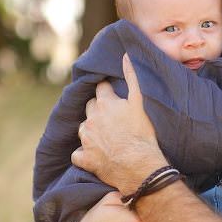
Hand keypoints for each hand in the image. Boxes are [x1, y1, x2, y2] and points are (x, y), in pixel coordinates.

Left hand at [72, 53, 168, 194]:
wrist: (139, 166)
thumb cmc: (143, 133)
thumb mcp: (141, 101)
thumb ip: (132, 76)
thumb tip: (125, 55)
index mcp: (104, 104)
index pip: (101, 88)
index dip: (107, 90)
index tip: (113, 94)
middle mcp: (91, 119)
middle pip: (90, 107)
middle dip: (98, 108)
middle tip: (111, 115)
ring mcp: (86, 140)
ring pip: (83, 129)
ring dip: (91, 129)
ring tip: (105, 135)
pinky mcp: (85, 159)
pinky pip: (78, 154)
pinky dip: (83, 154)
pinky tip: (93, 155)